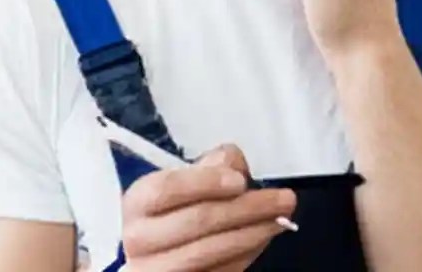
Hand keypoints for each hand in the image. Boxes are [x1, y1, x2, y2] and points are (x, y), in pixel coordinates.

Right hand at [120, 145, 296, 271]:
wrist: (155, 252)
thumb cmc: (171, 211)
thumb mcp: (181, 182)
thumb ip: (208, 166)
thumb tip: (233, 161)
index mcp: (137, 202)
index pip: (167, 189)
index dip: (205, 183)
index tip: (240, 181)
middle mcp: (138, 238)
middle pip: (196, 221)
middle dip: (247, 209)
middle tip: (284, 200)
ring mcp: (154, 269)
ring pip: (208, 252)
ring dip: (253, 234)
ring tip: (280, 220)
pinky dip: (245, 256)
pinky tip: (262, 239)